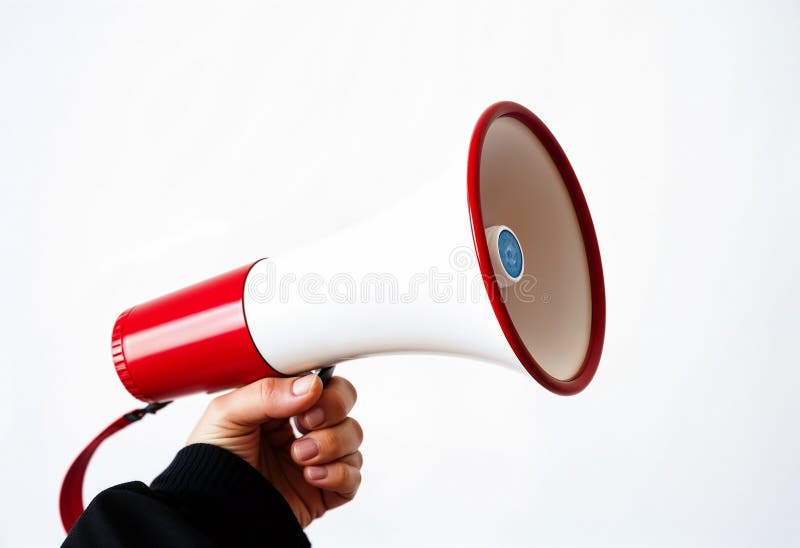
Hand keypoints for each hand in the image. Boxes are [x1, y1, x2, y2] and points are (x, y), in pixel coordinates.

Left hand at [187, 374, 362, 527]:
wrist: (212, 515)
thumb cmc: (210, 465)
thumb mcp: (226, 415)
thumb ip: (266, 392)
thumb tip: (310, 385)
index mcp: (280, 405)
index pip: (319, 382)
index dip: (322, 387)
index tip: (308, 397)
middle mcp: (301, 429)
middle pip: (344, 403)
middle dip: (333, 409)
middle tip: (308, 423)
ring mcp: (315, 459)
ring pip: (353, 436)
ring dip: (332, 444)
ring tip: (300, 457)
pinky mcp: (325, 489)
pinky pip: (354, 474)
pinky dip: (339, 473)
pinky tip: (311, 476)